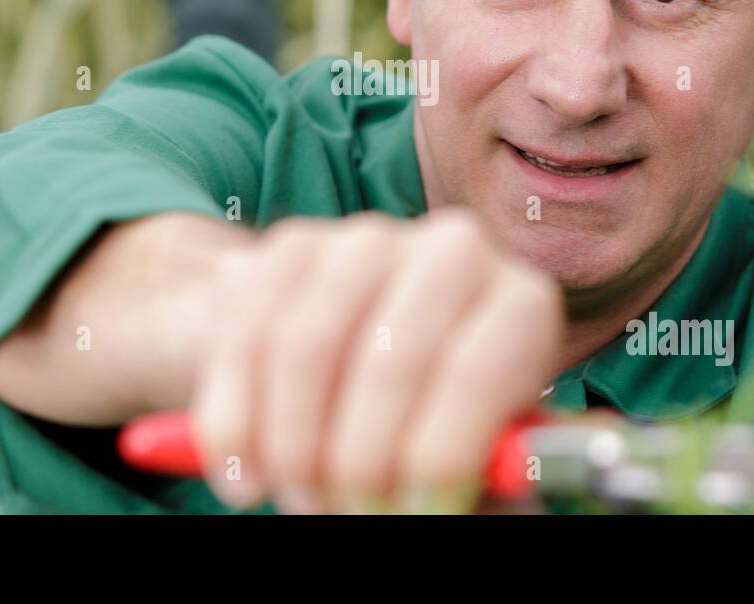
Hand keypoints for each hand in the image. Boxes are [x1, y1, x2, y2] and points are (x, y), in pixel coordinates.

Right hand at [190, 209, 564, 513]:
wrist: (370, 340)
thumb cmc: (442, 416)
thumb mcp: (480, 448)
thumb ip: (481, 475)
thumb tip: (456, 506)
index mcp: (518, 303)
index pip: (476, 373)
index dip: (438, 456)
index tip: (413, 515)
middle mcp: (452, 250)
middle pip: (390, 359)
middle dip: (358, 461)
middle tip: (346, 515)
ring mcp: (368, 238)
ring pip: (306, 346)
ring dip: (292, 446)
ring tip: (303, 499)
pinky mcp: (294, 243)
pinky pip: (246, 335)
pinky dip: (235, 421)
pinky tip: (247, 479)